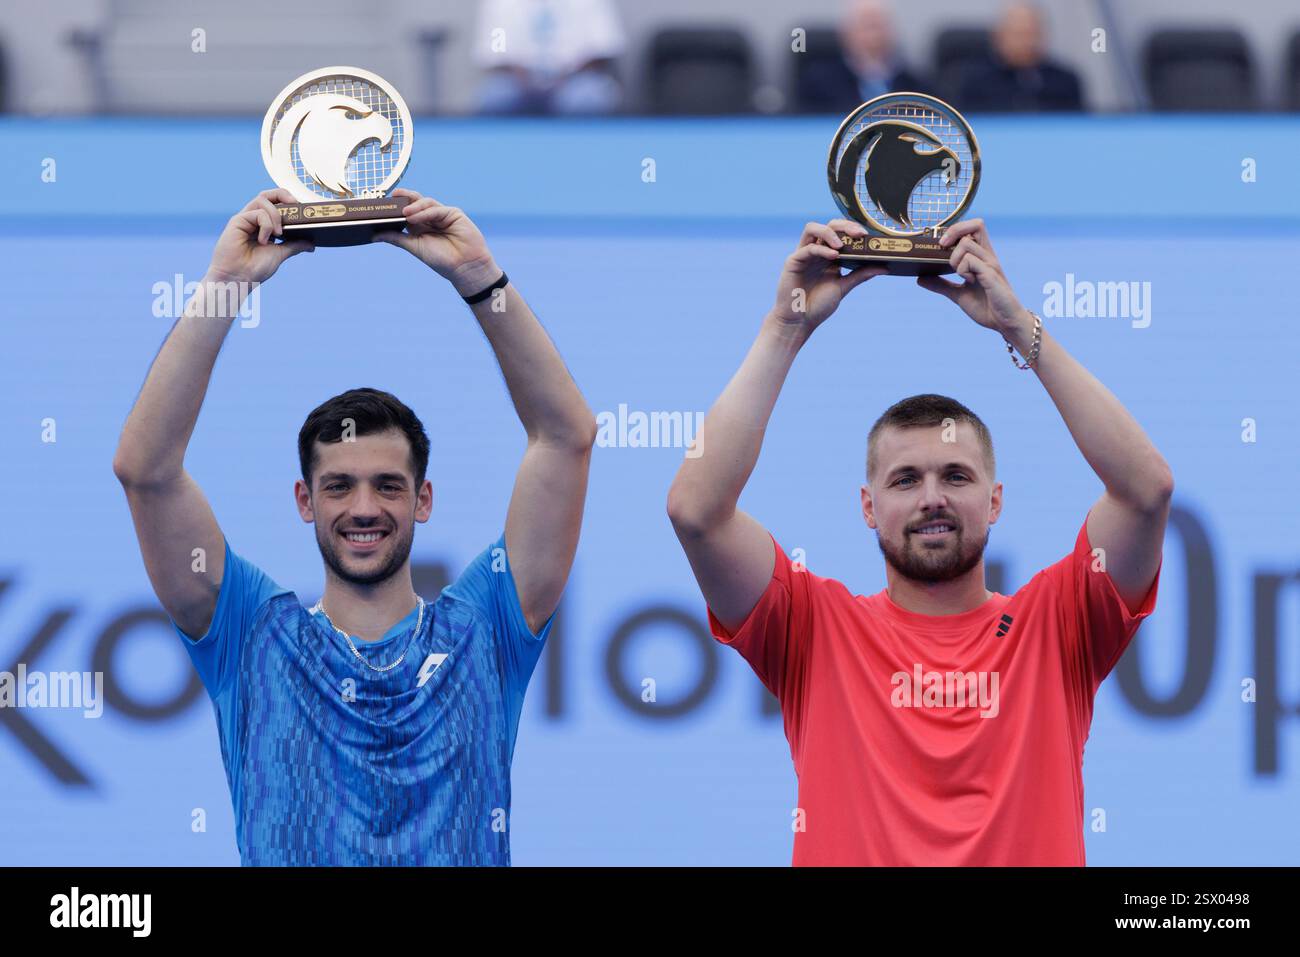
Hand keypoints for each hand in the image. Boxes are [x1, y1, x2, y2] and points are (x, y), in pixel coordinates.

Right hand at [207, 189, 313, 284]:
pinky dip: (266, 225)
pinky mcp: (237, 221)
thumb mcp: (280, 254)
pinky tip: (263, 241)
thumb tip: (311, 243)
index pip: (275, 203)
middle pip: (267, 194)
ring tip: (279, 234)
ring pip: (262, 199)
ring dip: (276, 215)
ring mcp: (244, 219)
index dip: (289, 202)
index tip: (303, 212)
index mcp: (263, 225)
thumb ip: (294, 245)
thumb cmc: (254, 269)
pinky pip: (257, 213)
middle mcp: (253, 219)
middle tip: (296, 205)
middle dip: (284, 195)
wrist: (238, 280)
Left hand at [371, 188, 498, 295]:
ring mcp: (442, 214)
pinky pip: (436, 209)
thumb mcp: (414, 247)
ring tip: (404, 214)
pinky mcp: (453, 213)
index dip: (395, 207)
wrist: (465, 267)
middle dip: (404, 198)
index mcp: (420, 226)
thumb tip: (374, 235)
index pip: (405, 212)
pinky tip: (415, 217)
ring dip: (414, 207)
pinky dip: (425, 212)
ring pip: (425, 203)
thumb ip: (396, 238)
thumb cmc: (441, 260)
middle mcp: (430, 219)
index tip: (382, 205)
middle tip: (391, 197)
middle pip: (414, 203)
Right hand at [768, 219, 886, 333]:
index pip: (840, 232)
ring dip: (829, 232)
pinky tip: (833, 256)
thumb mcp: (843, 287)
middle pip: (829, 225)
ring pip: (812, 228)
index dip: (853, 229)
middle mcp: (816, 251)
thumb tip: (884, 267)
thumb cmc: (818, 306)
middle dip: (845, 226)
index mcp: (828, 255)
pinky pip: (807, 248)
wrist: (799, 322)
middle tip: (859, 234)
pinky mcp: (793, 262)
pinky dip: (821, 249)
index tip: (867, 235)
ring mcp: (803, 255)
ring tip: (841, 244)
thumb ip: (861, 275)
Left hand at [917, 219, 1027, 332]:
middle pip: (976, 224)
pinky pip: (971, 260)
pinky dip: (963, 269)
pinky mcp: (991, 274)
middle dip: (955, 232)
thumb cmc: (987, 307)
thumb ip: (941, 284)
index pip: (974, 227)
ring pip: (966, 243)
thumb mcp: (958, 294)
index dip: (957, 228)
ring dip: (955, 258)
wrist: (1004, 323)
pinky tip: (969, 282)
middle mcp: (988, 256)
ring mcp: (990, 264)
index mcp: (981, 257)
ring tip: (962, 276)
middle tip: (943, 248)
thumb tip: (921, 278)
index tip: (942, 244)